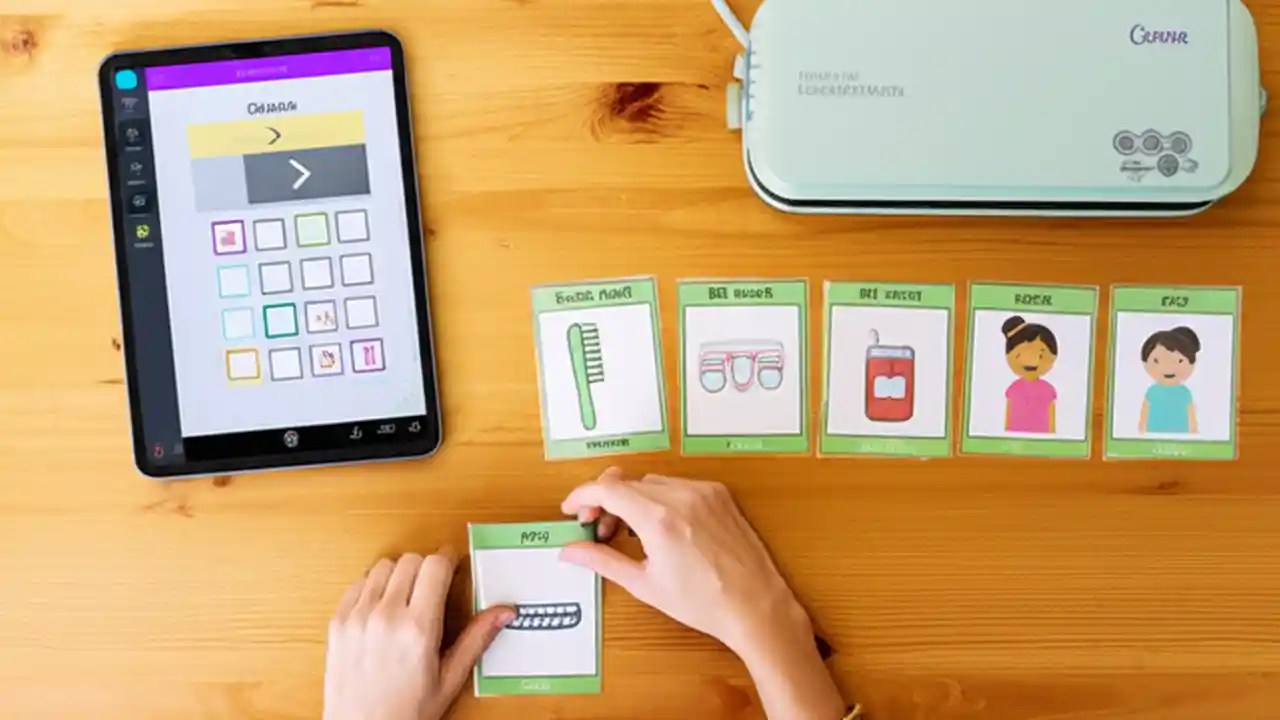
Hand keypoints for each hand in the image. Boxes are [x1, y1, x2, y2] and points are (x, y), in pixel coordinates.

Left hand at [323, 549, 513, 719]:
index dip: (448, 559)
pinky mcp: (337, 622)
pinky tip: (382, 605)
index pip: (435, 565)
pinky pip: (357, 583)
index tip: (453, 564)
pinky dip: (372, 586)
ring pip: (383, 566)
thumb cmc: (406, 712)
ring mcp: (357, 618)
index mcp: (418, 629)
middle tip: (433, 584)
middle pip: (410, 560)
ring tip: (407, 595)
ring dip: (398, 573)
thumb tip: (504, 613)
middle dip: (426, 566)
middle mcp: (386, 617)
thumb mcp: (449, 678)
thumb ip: (477, 638)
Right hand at [558, 469, 808, 657]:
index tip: (572, 510)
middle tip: (599, 531)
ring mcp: (703, 492)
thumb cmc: (703, 602)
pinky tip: (661, 528)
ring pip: (650, 483)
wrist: (755, 605)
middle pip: (626, 483)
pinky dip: (660, 499)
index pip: (606, 489)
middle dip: (605, 503)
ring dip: (632, 500)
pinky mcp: (719, 494)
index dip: (581, 496)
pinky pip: (677, 486)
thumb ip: (603, 560)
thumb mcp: (644, 584)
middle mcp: (681, 497)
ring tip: (631, 533)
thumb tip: (570, 551)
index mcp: (658, 519)